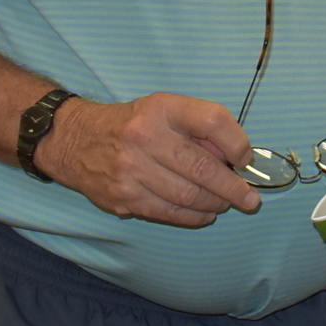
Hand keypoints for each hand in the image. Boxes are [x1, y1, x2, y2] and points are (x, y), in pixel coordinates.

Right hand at [33, 93, 259, 226]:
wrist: (74, 140)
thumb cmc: (133, 124)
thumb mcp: (165, 109)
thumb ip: (200, 127)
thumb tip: (235, 158)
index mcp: (162, 109)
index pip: (212, 120)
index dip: (237, 142)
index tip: (246, 159)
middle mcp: (145, 137)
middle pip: (203, 167)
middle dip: (233, 188)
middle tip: (251, 199)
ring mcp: (131, 170)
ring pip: (188, 195)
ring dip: (216, 204)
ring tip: (226, 204)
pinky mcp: (123, 198)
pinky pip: (169, 212)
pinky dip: (194, 217)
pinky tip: (204, 213)